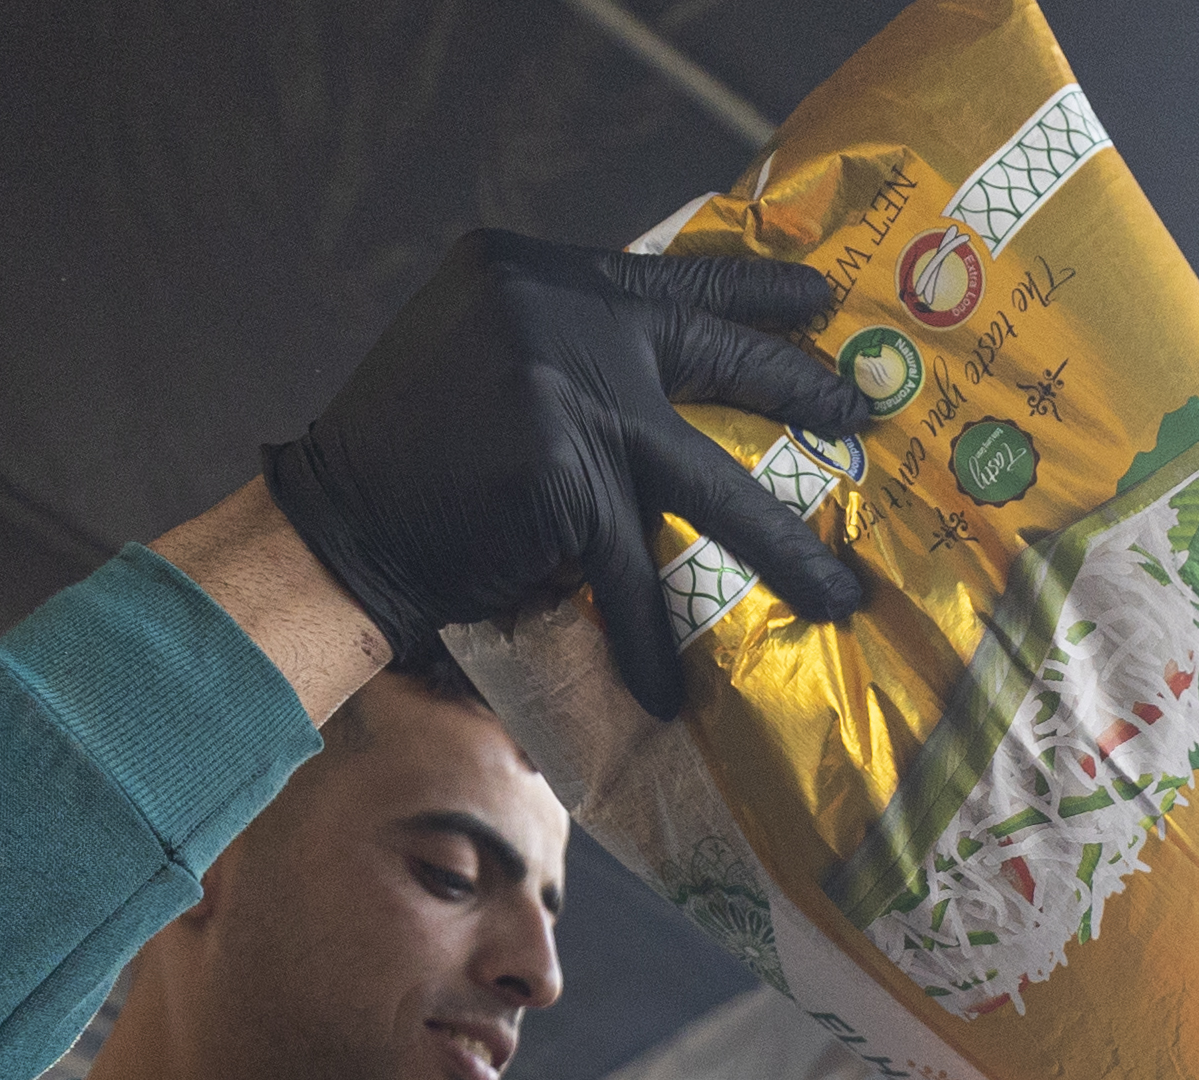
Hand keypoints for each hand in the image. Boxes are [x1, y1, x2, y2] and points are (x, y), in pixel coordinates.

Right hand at [262, 229, 871, 721]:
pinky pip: (631, 568)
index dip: (754, 292)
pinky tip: (672, 689)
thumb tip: (671, 376)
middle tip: (863, 419)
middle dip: (798, 392)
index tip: (822, 303)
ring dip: (777, 546)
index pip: (670, 277)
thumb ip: (567, 349)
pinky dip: (648, 635)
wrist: (335, 524)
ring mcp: (564, 393)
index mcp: (537, 272)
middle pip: (708, 355)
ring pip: (700, 481)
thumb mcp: (484, 355)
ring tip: (836, 594)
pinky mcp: (564, 476)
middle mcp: (555, 314)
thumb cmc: (408, 457)